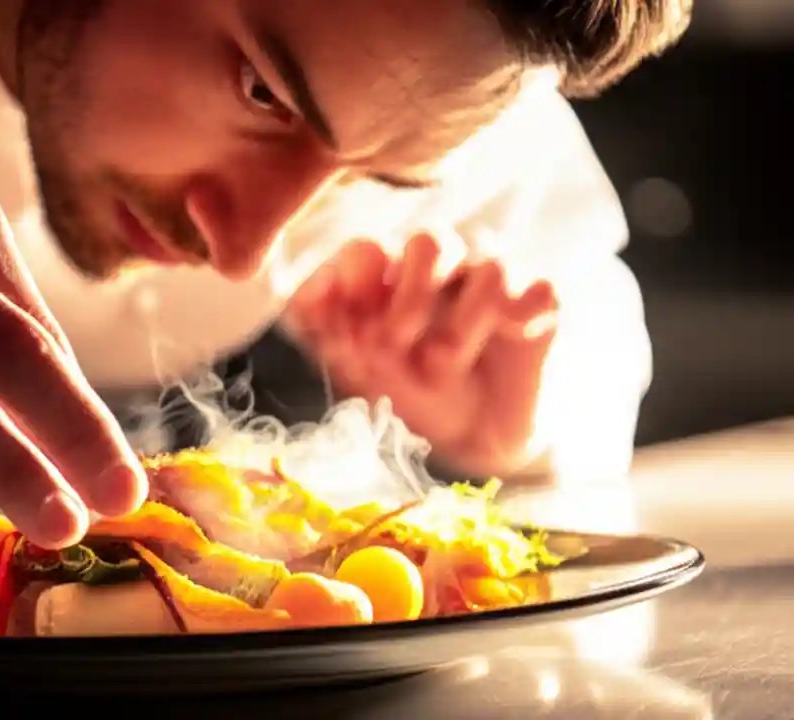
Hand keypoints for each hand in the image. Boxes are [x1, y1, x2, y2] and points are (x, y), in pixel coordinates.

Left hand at [284, 233, 558, 477]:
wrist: (475, 441)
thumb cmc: (411, 394)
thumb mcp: (361, 371)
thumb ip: (329, 332)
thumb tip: (305, 297)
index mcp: (390, 275)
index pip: (369, 249)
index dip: (355, 284)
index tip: (347, 333)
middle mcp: (441, 268)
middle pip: (430, 240)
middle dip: (408, 298)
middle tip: (392, 348)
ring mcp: (491, 279)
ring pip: (487, 262)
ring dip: (459, 324)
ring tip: (442, 366)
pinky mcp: (539, 300)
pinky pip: (538, 285)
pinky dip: (519, 316)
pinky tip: (509, 339)